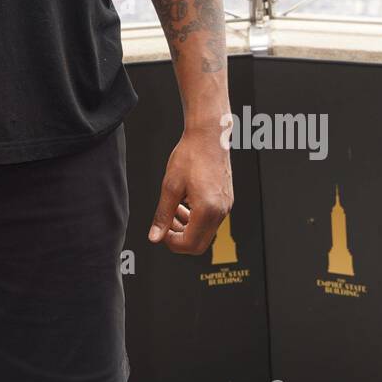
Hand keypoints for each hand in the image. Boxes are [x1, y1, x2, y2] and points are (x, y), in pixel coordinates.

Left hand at [147, 124, 232, 254]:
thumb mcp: (170, 186)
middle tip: (166, 222)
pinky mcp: (226, 200)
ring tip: (173, 209)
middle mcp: (221, 212)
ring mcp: (225, 206)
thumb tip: (154, 237)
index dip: (171, 242)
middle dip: (179, 238)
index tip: (160, 231)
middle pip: (199, 244)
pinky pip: (211, 220)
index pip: (189, 244)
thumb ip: (163, 215)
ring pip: (205, 233)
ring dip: (186, 227)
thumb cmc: (191, 155)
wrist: (209, 136)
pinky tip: (184, 202)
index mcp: (207, 210)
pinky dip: (196, 218)